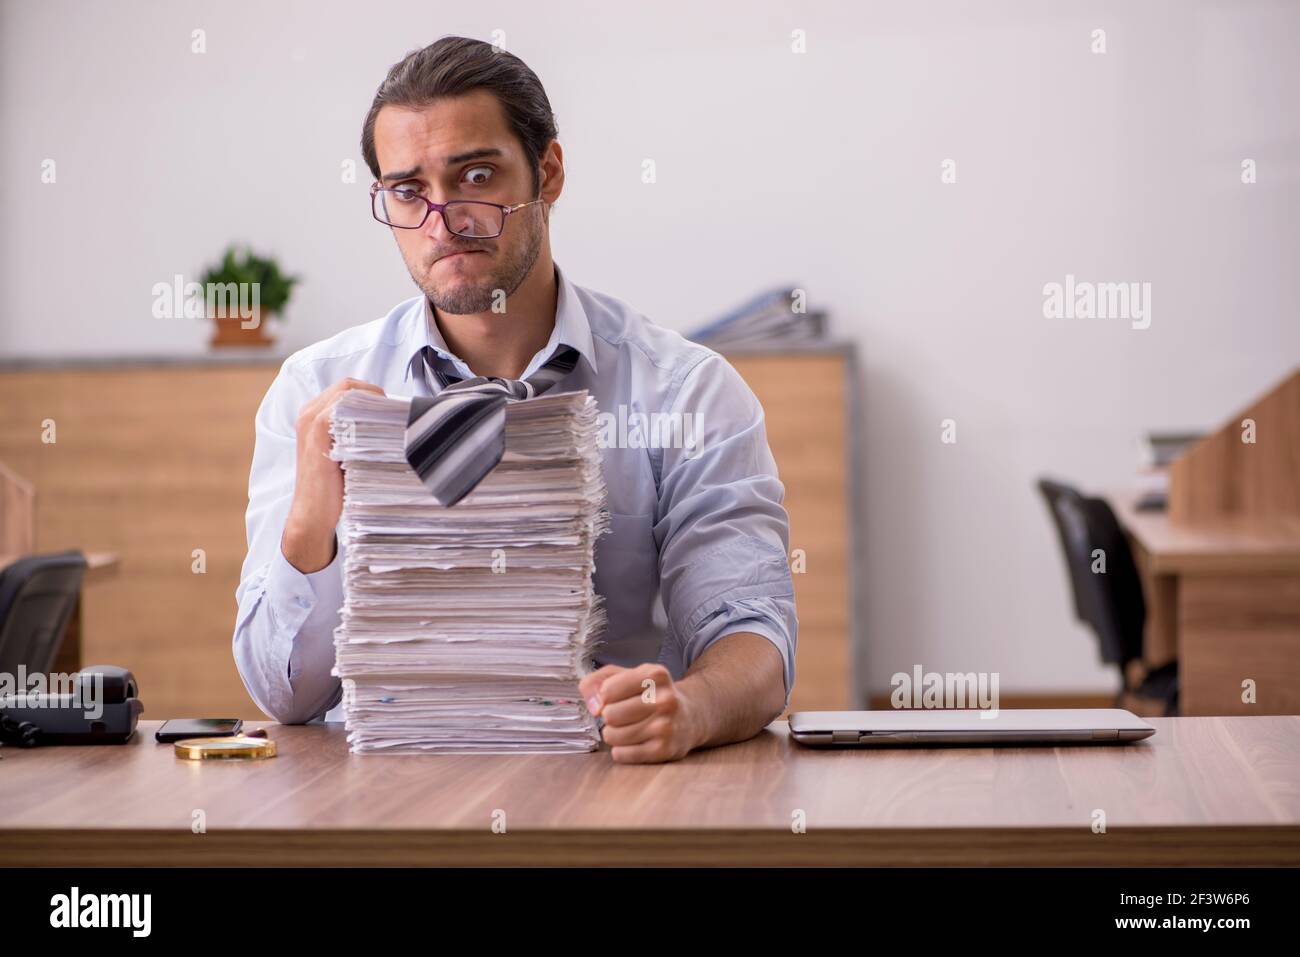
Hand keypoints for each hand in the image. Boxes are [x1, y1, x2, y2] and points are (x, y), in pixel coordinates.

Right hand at [282, 377, 384, 572]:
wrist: (313, 513)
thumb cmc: (332, 485)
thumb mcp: (342, 451)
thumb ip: (355, 431)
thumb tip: (389, 421)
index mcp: (312, 414)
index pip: (346, 387)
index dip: (370, 392)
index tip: (388, 409)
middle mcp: (308, 413)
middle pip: (347, 385)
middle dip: (374, 394)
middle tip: (391, 412)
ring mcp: (311, 421)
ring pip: (346, 391)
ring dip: (372, 401)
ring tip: (388, 418)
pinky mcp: (318, 433)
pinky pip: (341, 407)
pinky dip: (363, 411)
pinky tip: (379, 427)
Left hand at [579, 663, 701, 763]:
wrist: (690, 717)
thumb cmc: (649, 695)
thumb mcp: (627, 676)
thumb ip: (597, 681)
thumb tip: (593, 707)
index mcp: (655, 675)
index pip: (607, 690)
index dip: (604, 696)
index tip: (614, 697)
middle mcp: (665, 700)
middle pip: (610, 715)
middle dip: (609, 717)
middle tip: (622, 715)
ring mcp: (666, 726)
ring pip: (613, 736)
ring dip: (614, 734)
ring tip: (628, 727)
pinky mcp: (665, 750)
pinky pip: (621, 755)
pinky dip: (621, 750)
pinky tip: (635, 741)